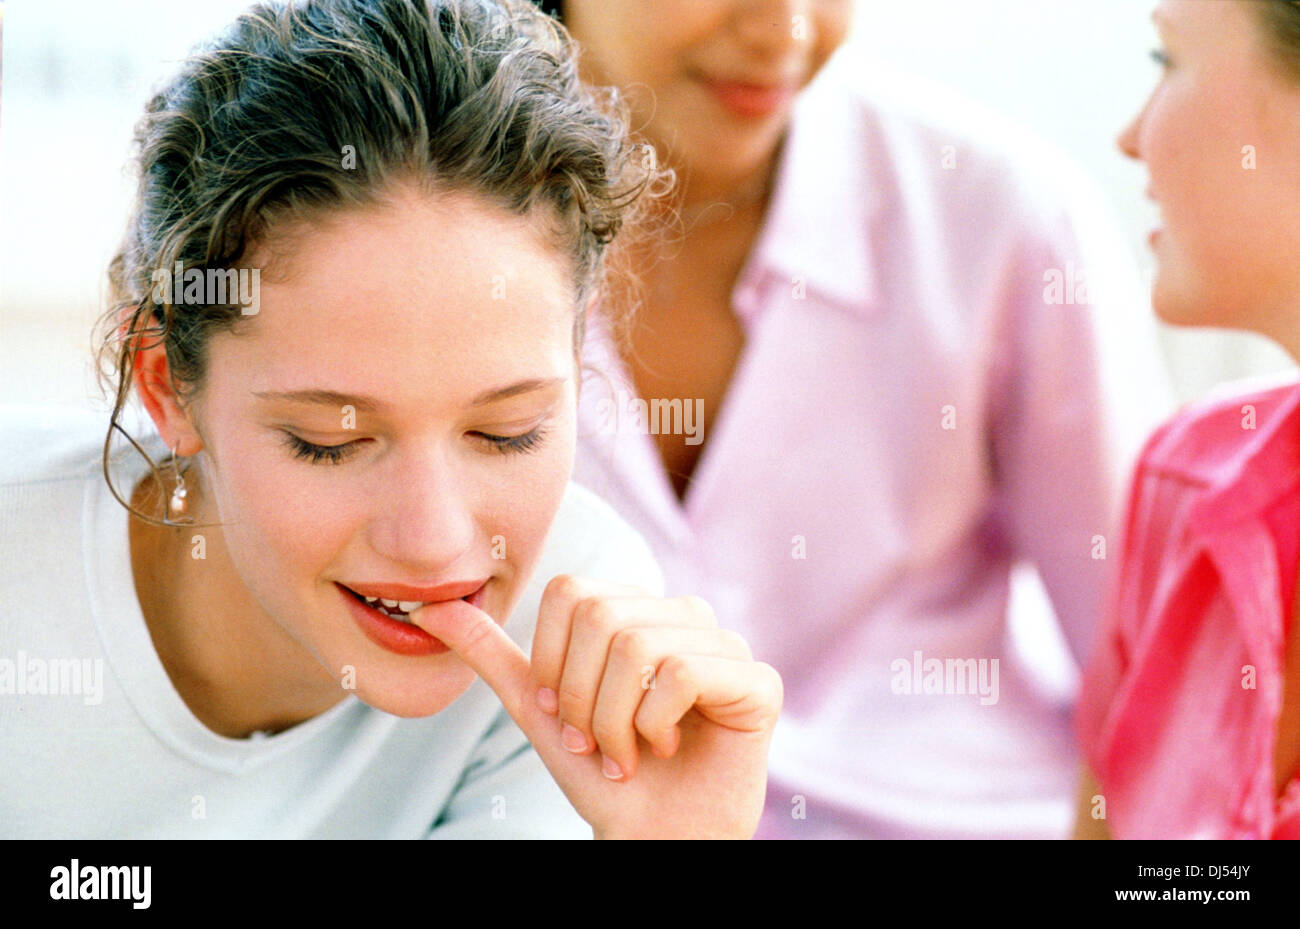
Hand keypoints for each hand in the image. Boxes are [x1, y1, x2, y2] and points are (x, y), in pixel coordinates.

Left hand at [408, 575, 781, 838]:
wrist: (651, 837)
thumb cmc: (601, 772)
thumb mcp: (537, 708)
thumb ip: (492, 653)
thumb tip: (430, 605)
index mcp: (637, 608)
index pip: (570, 592)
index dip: (552, 662)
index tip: (565, 715)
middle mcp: (684, 613)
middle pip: (601, 616)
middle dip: (581, 697)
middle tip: (598, 742)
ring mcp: (725, 643)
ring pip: (638, 647)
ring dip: (615, 721)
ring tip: (631, 751)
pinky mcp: (758, 680)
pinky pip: (681, 672)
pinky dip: (656, 725)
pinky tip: (668, 749)